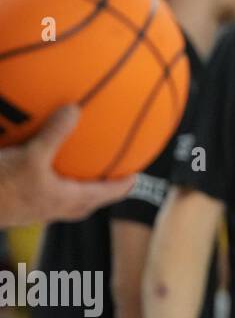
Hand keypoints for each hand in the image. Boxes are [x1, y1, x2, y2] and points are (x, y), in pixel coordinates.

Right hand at [0, 105, 134, 226]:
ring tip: (75, 166)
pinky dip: (43, 174)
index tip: (138, 173)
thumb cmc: (1, 187)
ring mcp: (34, 209)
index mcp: (68, 200)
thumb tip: (76, 108)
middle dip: (101, 187)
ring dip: (73, 183)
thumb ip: (54, 134)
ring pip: (63, 197)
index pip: (108, 194)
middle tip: (112, 170)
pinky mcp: (15, 204)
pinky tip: (32, 156)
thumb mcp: (30, 157)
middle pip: (88, 200)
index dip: (125, 184)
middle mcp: (54, 208)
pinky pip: (38, 188)